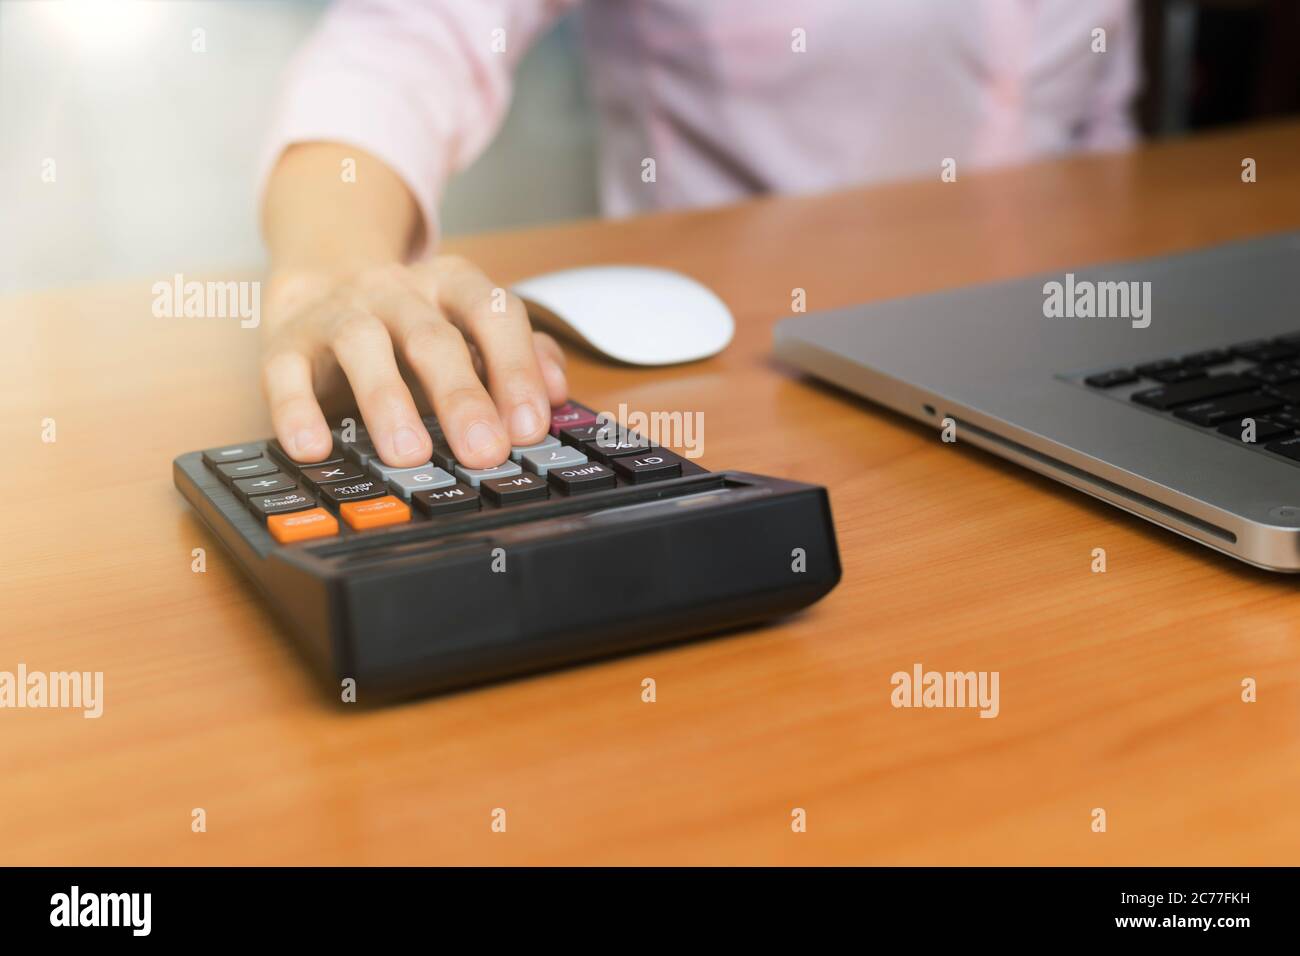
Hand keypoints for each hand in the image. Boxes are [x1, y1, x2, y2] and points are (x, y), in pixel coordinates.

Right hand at [260, 256, 566, 469]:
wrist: (319, 288)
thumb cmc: (412, 328)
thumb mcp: (469, 332)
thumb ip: (518, 357)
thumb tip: (556, 391)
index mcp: (453, 285)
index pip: (494, 315)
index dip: (514, 369)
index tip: (529, 427)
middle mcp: (398, 291)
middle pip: (433, 337)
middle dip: (461, 396)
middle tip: (483, 452)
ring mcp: (339, 312)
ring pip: (362, 344)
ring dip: (387, 400)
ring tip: (408, 455)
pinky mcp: (285, 342)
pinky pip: (285, 372)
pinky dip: (296, 409)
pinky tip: (313, 448)